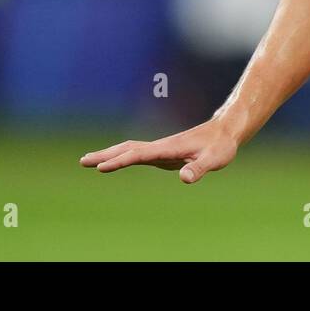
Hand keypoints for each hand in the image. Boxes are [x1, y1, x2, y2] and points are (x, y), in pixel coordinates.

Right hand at [80, 119, 238, 183]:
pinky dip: (122, 156)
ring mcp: (161, 149)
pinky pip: (137, 153)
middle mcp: (161, 146)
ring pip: (130, 149)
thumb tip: (184, 179)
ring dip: (110, 154)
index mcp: (169, 148)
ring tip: (89, 160)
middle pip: (128, 149)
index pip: (139, 155)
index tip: (101, 168)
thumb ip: (199, 169)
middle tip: (83, 161)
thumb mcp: (214, 160)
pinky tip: (115, 161)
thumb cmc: (220, 146)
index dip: (120, 162)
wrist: (225, 131)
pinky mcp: (163, 153)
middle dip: (105, 155)